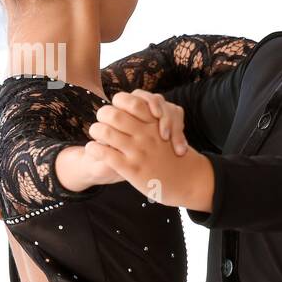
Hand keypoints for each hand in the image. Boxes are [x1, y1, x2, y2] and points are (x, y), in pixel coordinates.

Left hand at [87, 99, 211, 208]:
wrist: (188, 181)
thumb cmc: (175, 155)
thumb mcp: (168, 131)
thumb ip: (152, 118)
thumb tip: (136, 104)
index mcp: (153, 122)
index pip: (127, 100)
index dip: (119, 102)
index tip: (120, 109)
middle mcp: (145, 134)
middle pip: (111, 114)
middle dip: (103, 114)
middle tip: (103, 120)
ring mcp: (138, 151)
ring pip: (104, 132)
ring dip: (96, 131)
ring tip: (96, 134)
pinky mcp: (131, 169)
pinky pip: (104, 153)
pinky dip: (94, 148)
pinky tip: (93, 148)